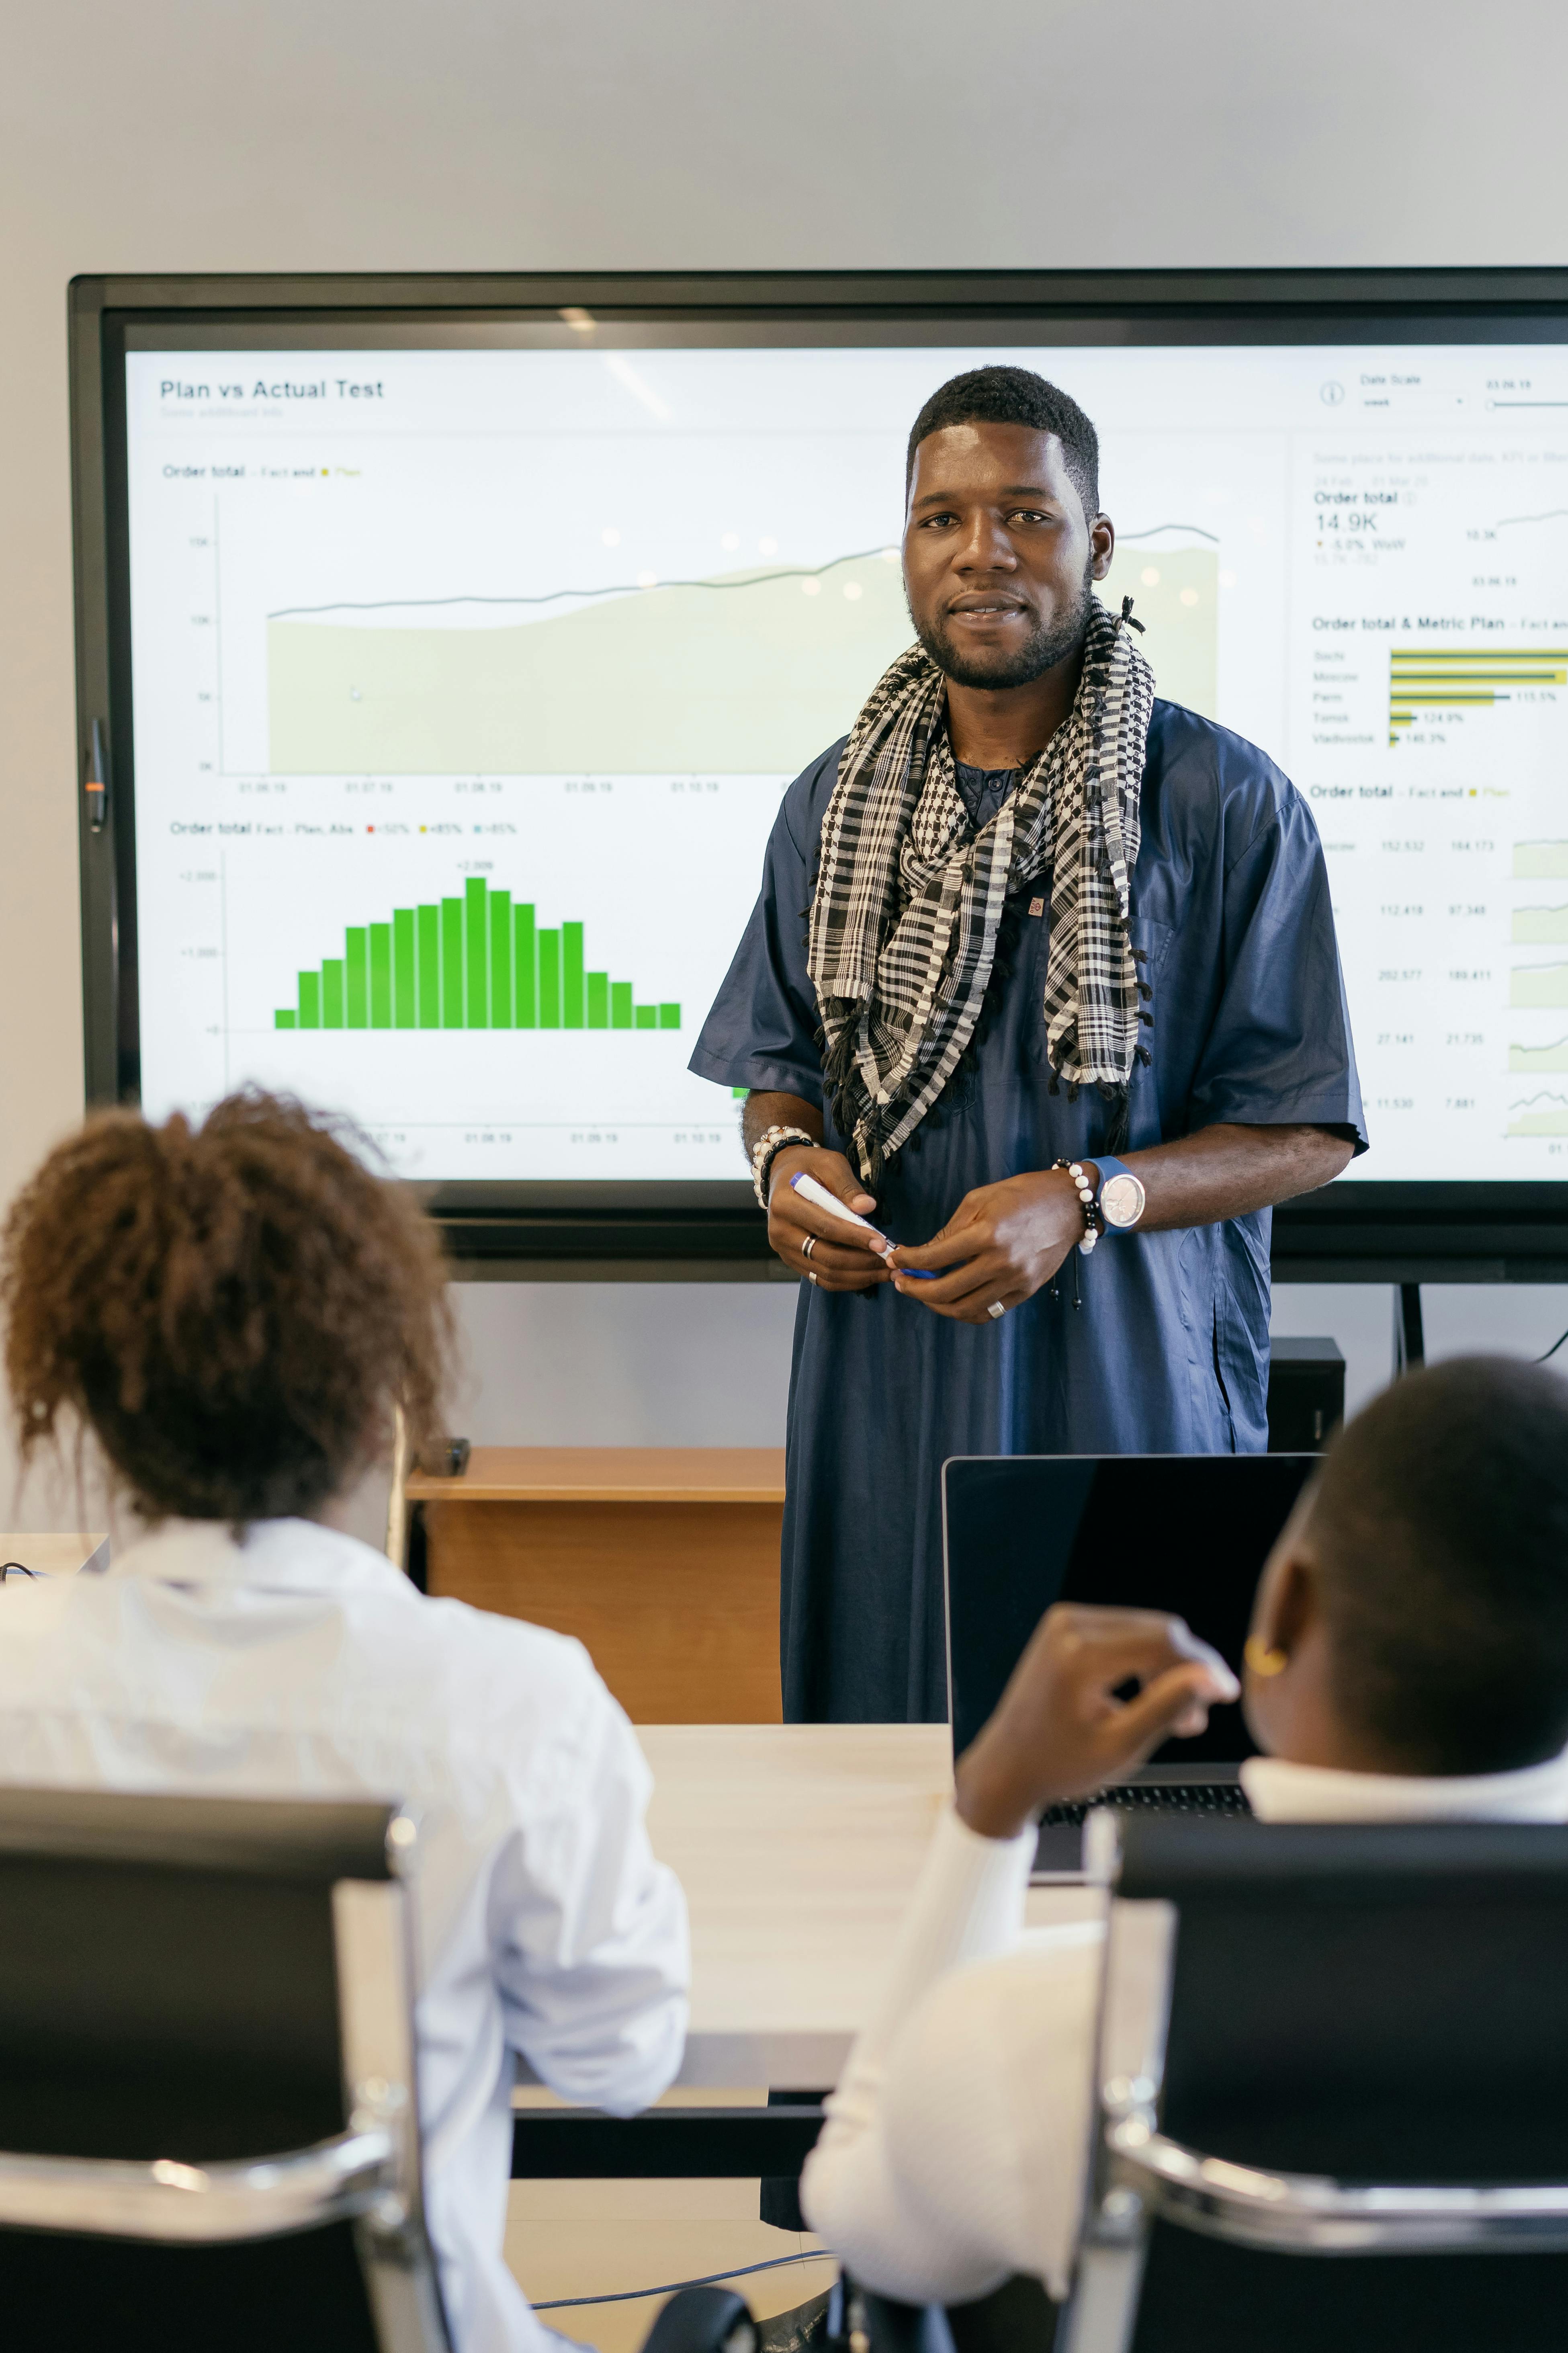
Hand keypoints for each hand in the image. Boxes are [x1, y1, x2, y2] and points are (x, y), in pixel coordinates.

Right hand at [766, 1146, 891, 1291]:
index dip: (855, 1237)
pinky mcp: (791, 1260)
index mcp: (784, 1204)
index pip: (824, 1227)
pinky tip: (869, 1275)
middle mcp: (779, 1231)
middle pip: (825, 1256)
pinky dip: (847, 1281)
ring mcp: (783, 1250)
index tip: (882, 1243)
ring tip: (886, 1270)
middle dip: (862, 1262)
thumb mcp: (829, 1164)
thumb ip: (847, 1186)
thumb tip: (867, 1207)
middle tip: (890, 1260)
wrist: (784, 1175)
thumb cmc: (809, 1166)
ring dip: (859, 1276)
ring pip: (825, 1273)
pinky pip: (821, 1279)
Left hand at [886, 1167, 1091, 1322]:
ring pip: (965, 1309)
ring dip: (936, 1306)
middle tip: (900, 1281)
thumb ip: (950, 1230)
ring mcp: (1015, 1281)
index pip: (934, 1258)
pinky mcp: (1026, 1292)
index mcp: (987, 1234)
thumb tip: (924, 1254)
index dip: (907, 1261)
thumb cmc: (1022, 1195)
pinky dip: (964, 1312)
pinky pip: (988, 1313)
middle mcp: (1001, 1262)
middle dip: (914, 1289)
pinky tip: (951, 1301)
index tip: (896, 1259)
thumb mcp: (979, 1199)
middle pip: (945, 1291)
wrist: (1069, 1205)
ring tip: (923, 1294)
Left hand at [954, 1603, 1240, 1839]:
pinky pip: (1122, 1634)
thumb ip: (1166, 1707)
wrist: (1006, 1767)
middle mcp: (1069, 1625)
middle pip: (1156, 1630)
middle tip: (1198, 1719)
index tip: (1227, 1694)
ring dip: (1167, 1669)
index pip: (1163, 1640)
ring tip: (1180, 1720)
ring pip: (1143, 1631)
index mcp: (1079, 1654)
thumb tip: (1213, 1677)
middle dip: (1186, 1671)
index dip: (1202, 1665)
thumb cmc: (1059, 1766)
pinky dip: (1144, 1662)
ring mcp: (1064, 1622)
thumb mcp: (1120, 1747)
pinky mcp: (1064, 1627)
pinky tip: (1153, 1699)